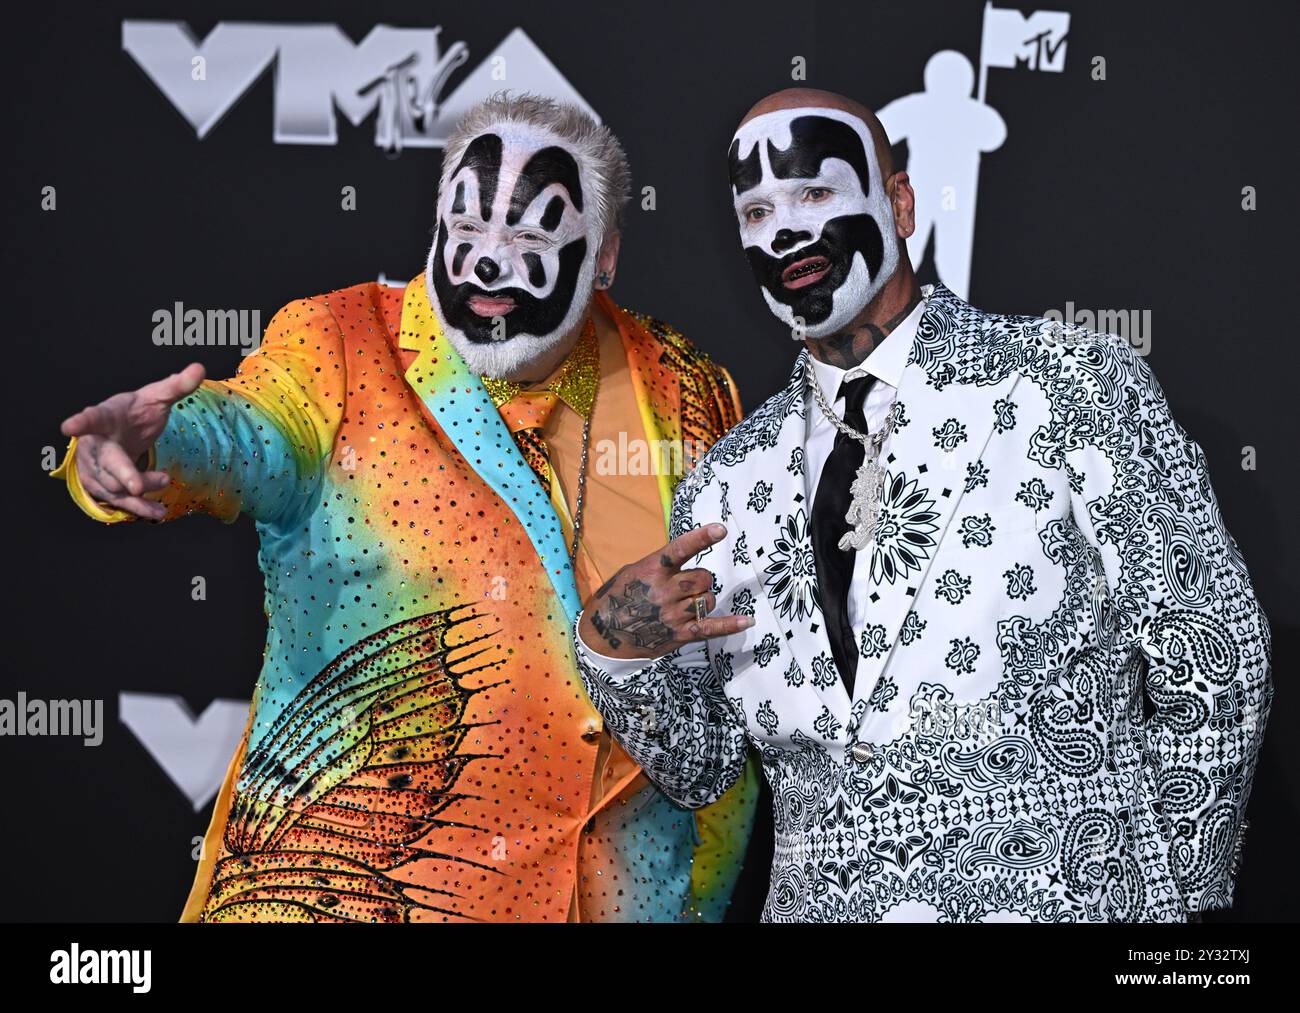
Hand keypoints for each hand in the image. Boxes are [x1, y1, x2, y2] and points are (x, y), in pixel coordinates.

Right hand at [60, 363, 205, 519]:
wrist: (117, 434)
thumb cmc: (133, 413)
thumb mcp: (154, 397)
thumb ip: (175, 386)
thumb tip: (200, 369)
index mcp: (103, 417)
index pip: (91, 418)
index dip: (81, 422)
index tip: (69, 426)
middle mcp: (94, 445)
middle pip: (107, 462)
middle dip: (123, 474)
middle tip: (137, 486)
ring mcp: (96, 469)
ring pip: (116, 486)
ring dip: (141, 488)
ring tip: (165, 480)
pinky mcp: (104, 488)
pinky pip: (120, 502)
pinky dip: (140, 508)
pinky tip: (158, 512)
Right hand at [578, 523, 754, 659]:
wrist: (600, 638)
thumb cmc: (615, 600)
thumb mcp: (630, 574)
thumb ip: (657, 567)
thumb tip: (683, 563)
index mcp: (651, 571)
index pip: (680, 550)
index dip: (701, 538)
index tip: (721, 529)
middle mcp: (664, 591)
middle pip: (703, 578)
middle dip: (700, 580)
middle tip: (686, 587)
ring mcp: (672, 615)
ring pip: (708, 599)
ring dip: (702, 599)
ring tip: (684, 606)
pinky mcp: (678, 635)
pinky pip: (710, 627)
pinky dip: (730, 624)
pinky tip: (746, 620)